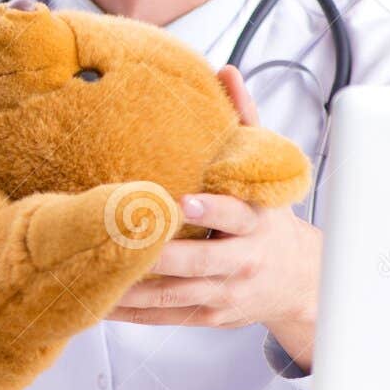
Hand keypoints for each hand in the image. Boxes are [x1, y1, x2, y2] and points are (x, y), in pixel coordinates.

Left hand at [106, 66, 320, 372]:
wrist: (302, 282)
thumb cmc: (270, 219)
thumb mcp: (265, 174)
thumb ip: (244, 123)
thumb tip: (225, 72)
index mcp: (257, 222)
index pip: (236, 215)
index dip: (211, 209)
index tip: (184, 200)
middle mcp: (242, 260)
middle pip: (195, 261)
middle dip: (155, 255)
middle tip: (112, 240)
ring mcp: (225, 293)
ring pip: (172, 295)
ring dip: (130, 288)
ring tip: (87, 277)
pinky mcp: (209, 316)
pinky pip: (165, 317)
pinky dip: (130, 312)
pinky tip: (97, 303)